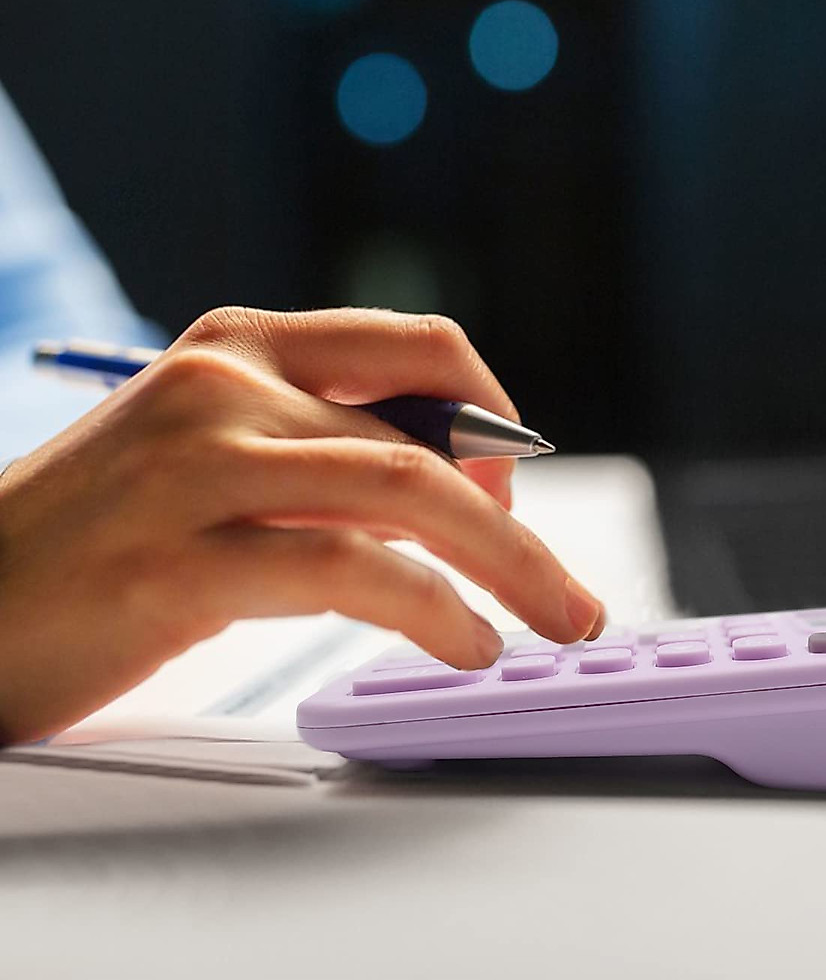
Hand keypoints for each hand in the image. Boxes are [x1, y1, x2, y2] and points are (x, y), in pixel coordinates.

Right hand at [0, 307, 604, 744]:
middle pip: (428, 430)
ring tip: (548, 617)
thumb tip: (460, 486)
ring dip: (505, 561)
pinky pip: (349, 570)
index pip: (417, 344)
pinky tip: (462, 640)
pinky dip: (430, 607)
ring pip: (404, 491)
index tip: (512, 487)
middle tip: (567, 589)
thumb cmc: (99, 535)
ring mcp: (197, 465)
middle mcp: (224, 383)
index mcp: (242, 344)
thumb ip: (329, 453)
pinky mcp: (177, 560)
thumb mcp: (217, 455)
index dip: (492, 412)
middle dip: (518, 514)